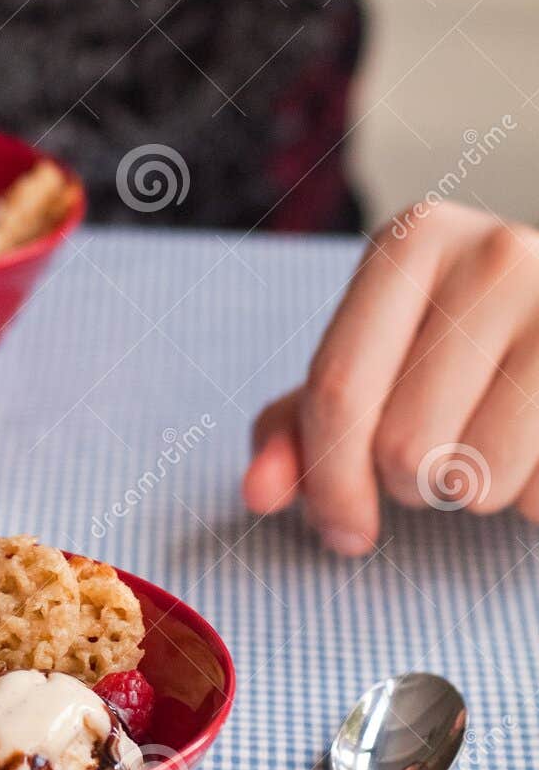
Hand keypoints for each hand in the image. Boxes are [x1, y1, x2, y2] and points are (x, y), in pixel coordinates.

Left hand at [244, 202, 538, 551]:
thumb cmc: (467, 352)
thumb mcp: (377, 365)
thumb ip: (304, 428)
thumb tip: (258, 492)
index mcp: (414, 239)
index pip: (338, 390)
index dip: (329, 482)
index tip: (342, 530)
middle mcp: (493, 256)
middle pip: (404, 447)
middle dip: (411, 483)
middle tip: (442, 450)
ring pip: (477, 480)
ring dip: (475, 492)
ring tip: (496, 440)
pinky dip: (534, 498)